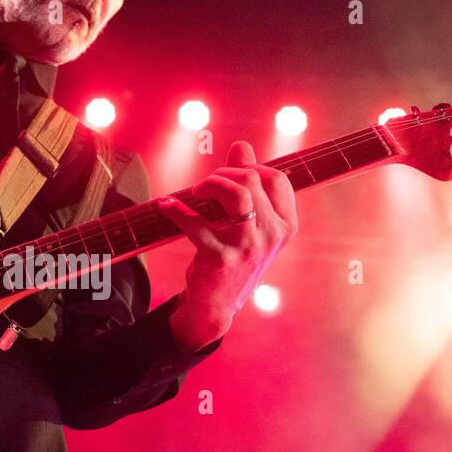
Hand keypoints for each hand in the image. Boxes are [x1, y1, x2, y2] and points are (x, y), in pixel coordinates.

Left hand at [158, 140, 297, 351]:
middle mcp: (272, 235)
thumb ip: (247, 185)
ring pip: (236, 193)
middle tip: (206, 187)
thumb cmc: (233, 258)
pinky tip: (166, 206)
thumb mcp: (248, 224)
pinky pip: (196, 222)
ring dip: (209, 185)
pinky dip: (176, 209)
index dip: (250, 168)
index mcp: (285, 226)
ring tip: (195, 193)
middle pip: (251, 180)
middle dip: (223, 175)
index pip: (277, 179)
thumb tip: (241, 146)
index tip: (231, 176)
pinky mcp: (220, 257)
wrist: (217, 305)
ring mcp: (248, 246)